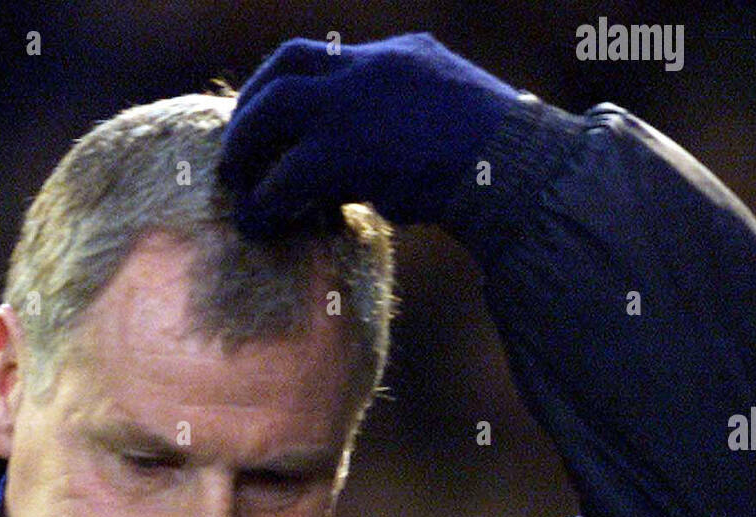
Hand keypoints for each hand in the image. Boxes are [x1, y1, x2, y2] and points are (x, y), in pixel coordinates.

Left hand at [217, 32, 520, 235]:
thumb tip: (379, 185)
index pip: (326, 56)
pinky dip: (267, 200)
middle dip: (253, 109)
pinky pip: (286, 175)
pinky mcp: (345, 150)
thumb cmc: (501, 165)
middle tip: (239, 152)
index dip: (288, 85)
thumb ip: (410, 135)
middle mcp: (370, 66)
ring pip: (273, 112)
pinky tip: (260, 222)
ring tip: (239, 189)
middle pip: (286, 67)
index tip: (272, 117)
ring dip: (246, 150)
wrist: (517, 171)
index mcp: (400, 56)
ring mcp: (354, 103)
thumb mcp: (452, 127)